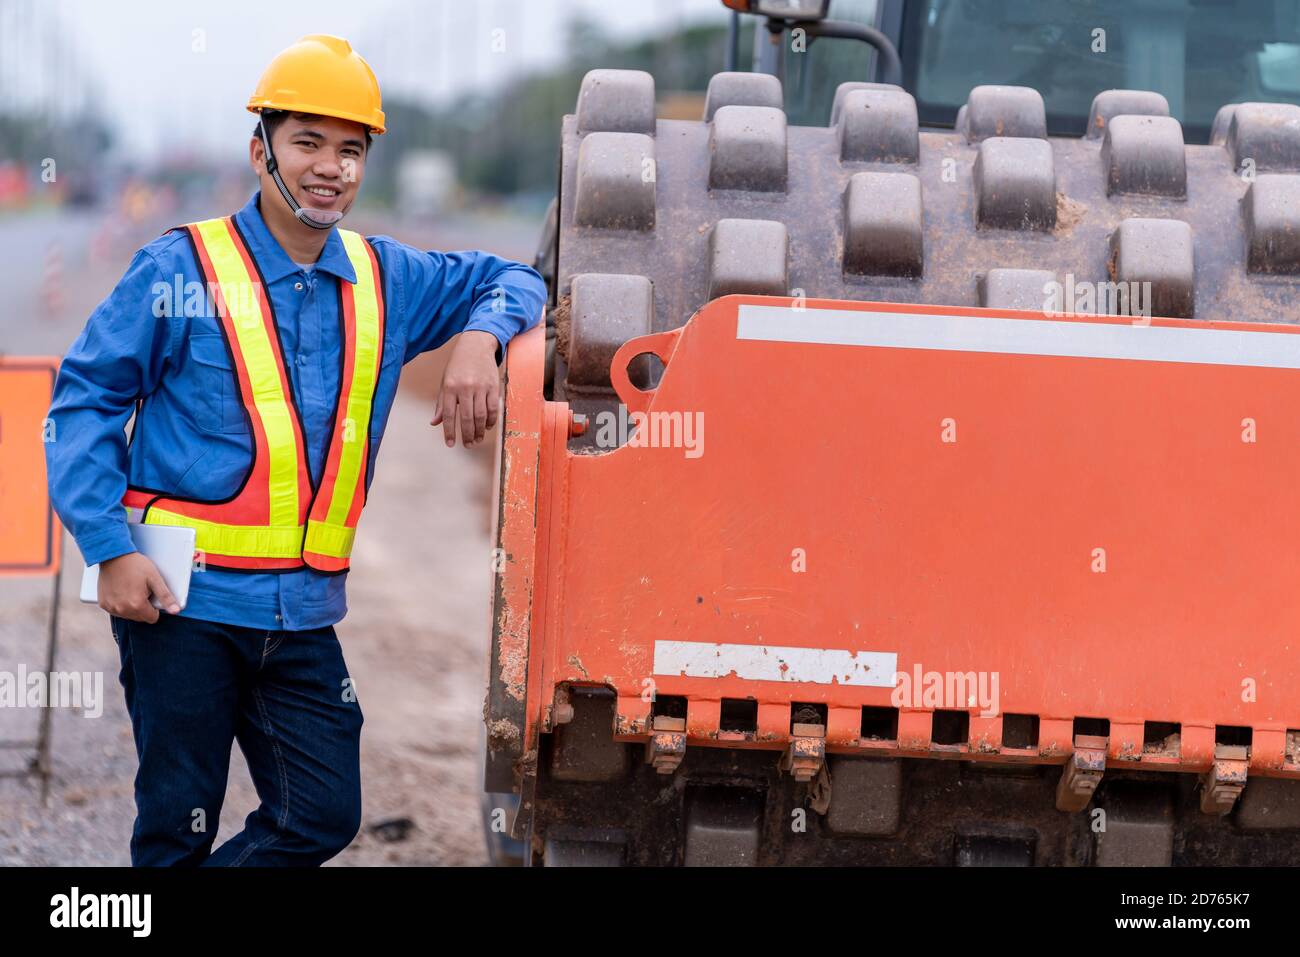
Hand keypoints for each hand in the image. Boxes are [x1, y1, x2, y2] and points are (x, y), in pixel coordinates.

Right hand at [98, 551, 179, 622]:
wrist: (114, 556)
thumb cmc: (135, 565)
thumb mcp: (155, 579)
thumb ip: (165, 597)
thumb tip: (176, 611)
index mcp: (137, 605)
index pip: (152, 618)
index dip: (155, 608)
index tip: (151, 595)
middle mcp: (122, 609)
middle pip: (140, 618)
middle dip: (143, 607)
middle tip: (141, 590)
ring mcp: (111, 607)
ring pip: (128, 615)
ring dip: (132, 607)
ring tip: (131, 589)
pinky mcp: (103, 604)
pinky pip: (116, 611)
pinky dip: (120, 604)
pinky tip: (121, 591)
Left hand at [431, 330, 500, 447]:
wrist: (476, 346)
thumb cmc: (458, 366)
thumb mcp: (445, 382)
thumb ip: (441, 404)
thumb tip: (434, 423)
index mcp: (450, 387)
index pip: (449, 414)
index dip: (449, 431)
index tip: (450, 444)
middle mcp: (465, 388)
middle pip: (467, 418)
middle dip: (467, 435)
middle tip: (468, 445)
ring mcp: (480, 387)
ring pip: (481, 415)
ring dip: (480, 431)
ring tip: (477, 440)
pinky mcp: (493, 386)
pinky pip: (493, 408)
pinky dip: (491, 420)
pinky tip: (487, 427)